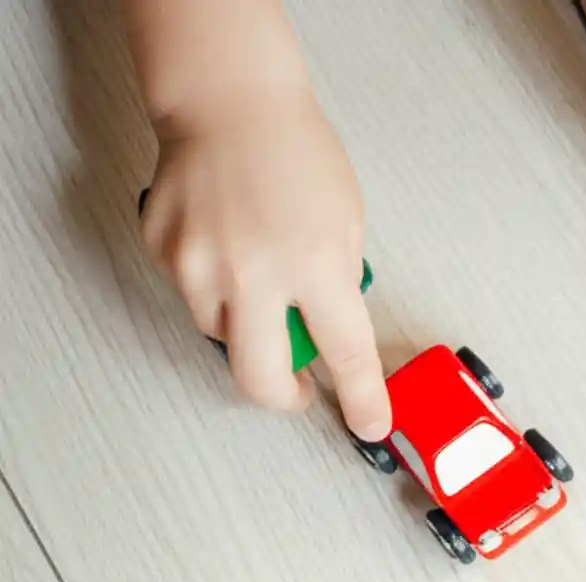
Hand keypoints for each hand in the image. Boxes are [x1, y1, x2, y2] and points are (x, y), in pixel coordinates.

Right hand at [140, 91, 391, 440]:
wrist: (229, 102)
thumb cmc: (296, 152)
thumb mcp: (347, 220)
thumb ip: (337, 281)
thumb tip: (330, 333)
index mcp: (316, 263)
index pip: (345, 354)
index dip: (360, 398)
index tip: (369, 424)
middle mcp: (255, 273)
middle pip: (260, 378)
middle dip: (283, 396)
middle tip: (298, 388)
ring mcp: (201, 265)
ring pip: (222, 336)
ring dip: (248, 327)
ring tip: (261, 275)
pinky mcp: (164, 253)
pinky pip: (192, 296)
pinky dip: (213, 286)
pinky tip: (226, 244)